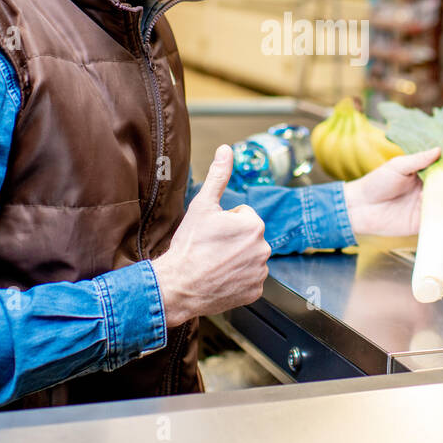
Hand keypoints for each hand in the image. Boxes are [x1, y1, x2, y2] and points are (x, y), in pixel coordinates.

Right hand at [152, 145, 270, 328]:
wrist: (178, 285)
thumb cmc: (189, 245)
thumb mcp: (202, 205)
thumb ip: (218, 176)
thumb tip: (226, 150)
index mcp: (254, 225)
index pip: (242, 216)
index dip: (224, 223)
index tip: (210, 234)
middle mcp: (263, 248)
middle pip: (247, 237)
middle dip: (232, 241)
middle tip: (210, 249)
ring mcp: (260, 272)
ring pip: (249, 258)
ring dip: (236, 259)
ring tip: (214, 264)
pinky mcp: (255, 292)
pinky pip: (249, 280)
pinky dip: (237, 279)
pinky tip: (220, 279)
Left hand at [341, 148, 442, 237]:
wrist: (360, 206)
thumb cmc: (376, 183)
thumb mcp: (397, 166)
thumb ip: (419, 159)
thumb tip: (439, 149)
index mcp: (424, 173)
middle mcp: (428, 189)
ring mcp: (426, 206)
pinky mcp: (422, 222)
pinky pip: (437, 218)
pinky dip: (440, 212)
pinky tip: (433, 203)